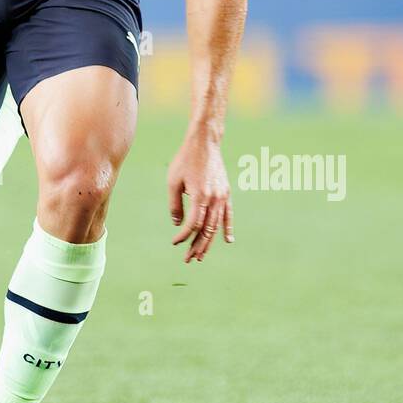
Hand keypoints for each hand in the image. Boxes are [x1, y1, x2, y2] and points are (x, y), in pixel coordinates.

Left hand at [168, 131, 233, 263]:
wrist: (204, 143)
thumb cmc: (185, 160)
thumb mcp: (173, 181)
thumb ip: (175, 204)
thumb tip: (178, 224)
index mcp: (200, 196)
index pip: (193, 225)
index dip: (184, 236)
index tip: (175, 242)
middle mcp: (214, 199)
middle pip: (207, 230)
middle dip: (197, 246)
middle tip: (189, 259)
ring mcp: (222, 197)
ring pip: (217, 226)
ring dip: (209, 242)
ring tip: (201, 255)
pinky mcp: (226, 193)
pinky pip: (228, 215)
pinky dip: (228, 228)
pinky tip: (228, 240)